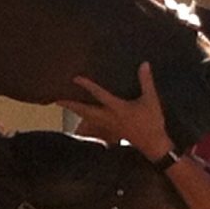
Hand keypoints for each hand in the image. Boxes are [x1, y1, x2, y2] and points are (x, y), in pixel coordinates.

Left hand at [58, 62, 173, 162]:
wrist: (153, 144)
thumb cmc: (152, 122)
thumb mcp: (151, 100)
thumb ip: (146, 81)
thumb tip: (144, 64)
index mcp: (117, 108)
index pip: (99, 95)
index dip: (87, 85)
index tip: (75, 78)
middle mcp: (109, 117)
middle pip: (85, 111)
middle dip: (71, 105)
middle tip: (57, 99)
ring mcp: (108, 125)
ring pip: (87, 118)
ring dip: (75, 111)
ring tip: (64, 105)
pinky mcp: (110, 130)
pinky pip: (92, 123)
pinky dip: (83, 118)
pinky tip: (81, 115)